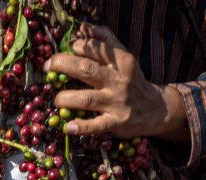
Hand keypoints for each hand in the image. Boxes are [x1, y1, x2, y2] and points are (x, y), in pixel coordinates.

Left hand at [43, 25, 183, 139]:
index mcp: (121, 61)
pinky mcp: (117, 122)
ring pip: (86, 98)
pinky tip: (69, 126)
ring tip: (57, 99)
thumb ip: (106, 42)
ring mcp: (117, 101)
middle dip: (63, 65)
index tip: (65, 50)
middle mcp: (118, 79)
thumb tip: (84, 27)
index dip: (76, 46)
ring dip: (66, 98)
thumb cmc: (133, 81)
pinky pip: (96, 125)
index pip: (95, 48)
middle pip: (86, 69)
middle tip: (48, 66)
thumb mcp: (124, 58)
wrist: (157, 109)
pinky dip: (81, 127)